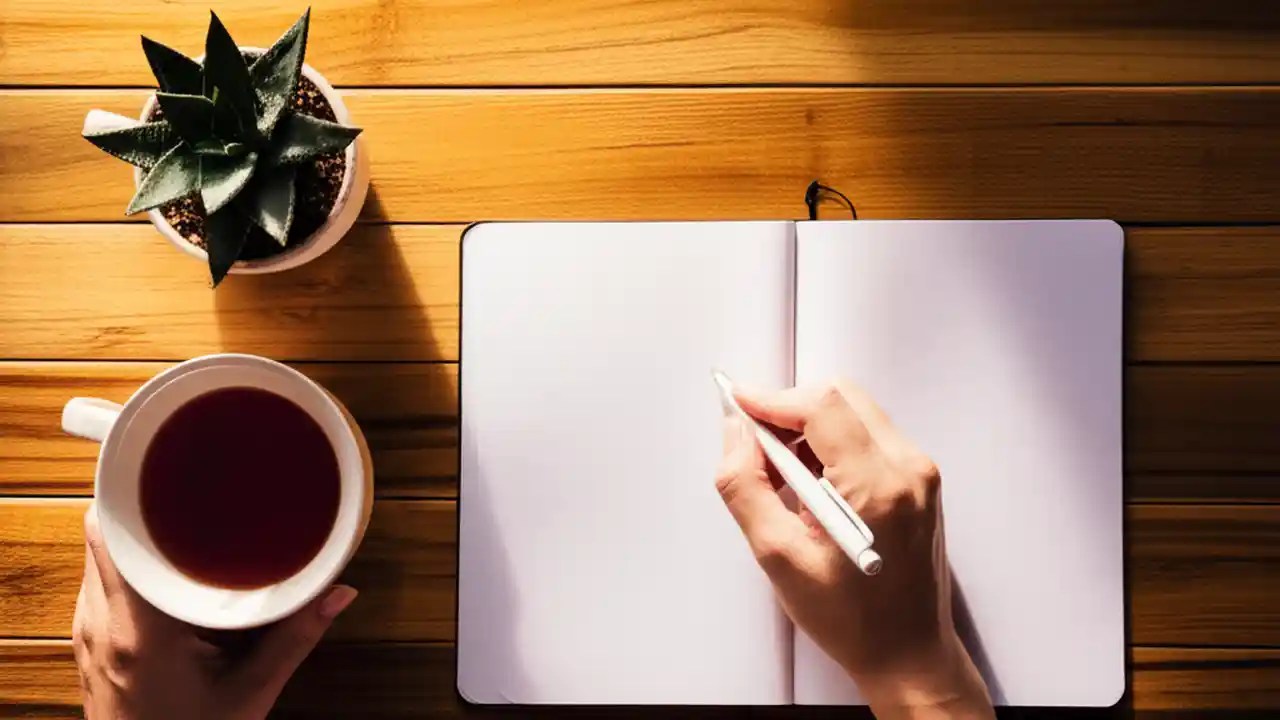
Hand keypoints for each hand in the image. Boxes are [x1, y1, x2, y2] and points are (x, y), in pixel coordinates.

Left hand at [73, 503, 356, 719]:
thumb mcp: (251, 693)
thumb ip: (295, 638)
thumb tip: (339, 593)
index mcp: (137, 629)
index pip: (112, 534)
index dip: (132, 494)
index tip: (166, 468)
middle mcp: (100, 622)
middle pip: (106, 533)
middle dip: (144, 506)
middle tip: (190, 487)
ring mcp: (87, 630)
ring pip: (100, 553)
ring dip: (136, 534)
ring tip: (181, 519)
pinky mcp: (89, 639)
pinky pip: (102, 578)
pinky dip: (129, 561)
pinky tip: (166, 563)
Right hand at [716, 380, 992, 718]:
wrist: (907, 652)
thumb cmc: (851, 619)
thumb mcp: (778, 557)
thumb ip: (746, 487)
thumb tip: (735, 434)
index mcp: (878, 488)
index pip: (822, 407)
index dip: (772, 399)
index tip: (738, 404)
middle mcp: (909, 470)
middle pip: (840, 398)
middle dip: (789, 410)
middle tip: (754, 443)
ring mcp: (920, 472)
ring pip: (854, 412)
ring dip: (809, 428)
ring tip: (781, 476)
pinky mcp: (919, 479)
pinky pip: (868, 435)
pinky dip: (831, 444)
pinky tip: (809, 485)